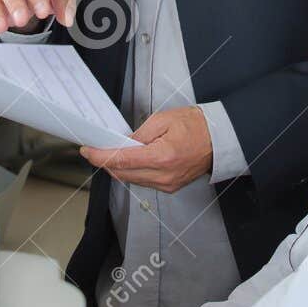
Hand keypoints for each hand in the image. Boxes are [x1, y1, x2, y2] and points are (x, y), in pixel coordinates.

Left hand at [80, 106, 212, 193]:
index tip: (88, 151)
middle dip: (106, 163)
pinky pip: (144, 182)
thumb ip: (139, 134)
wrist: (219, 139)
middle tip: (96, 150)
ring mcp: (167, 184)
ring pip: (132, 180)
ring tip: (112, 153)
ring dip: (119, 168)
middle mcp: (164, 175)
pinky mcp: (170, 187)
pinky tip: (130, 161)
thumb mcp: (163, 119)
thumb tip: (122, 145)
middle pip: (123, 174)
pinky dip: (133, 172)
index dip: (100, 157)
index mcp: (162, 157)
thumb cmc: (196, 126)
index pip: (122, 161)